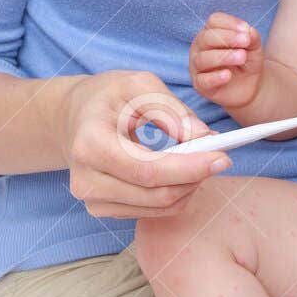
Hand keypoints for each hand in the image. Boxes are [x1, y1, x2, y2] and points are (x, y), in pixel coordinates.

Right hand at [58, 70, 229, 220]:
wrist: (75, 119)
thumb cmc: (107, 97)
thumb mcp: (137, 85)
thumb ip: (171, 109)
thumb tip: (203, 137)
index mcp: (89, 144)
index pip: (147, 170)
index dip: (188, 168)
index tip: (221, 157)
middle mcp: (86, 180)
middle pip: (155, 194)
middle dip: (195, 177)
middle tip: (220, 156)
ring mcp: (92, 200)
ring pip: (158, 207)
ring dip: (188, 186)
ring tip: (199, 159)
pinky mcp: (103, 210)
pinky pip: (152, 211)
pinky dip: (175, 193)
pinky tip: (180, 171)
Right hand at [190, 12, 264, 109]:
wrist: (249, 86)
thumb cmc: (247, 62)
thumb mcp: (254, 48)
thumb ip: (252, 38)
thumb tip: (249, 31)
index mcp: (211, 32)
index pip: (214, 21)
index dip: (230, 23)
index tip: (246, 30)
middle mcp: (200, 47)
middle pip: (207, 37)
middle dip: (227, 38)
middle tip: (246, 41)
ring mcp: (197, 66)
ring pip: (204, 58)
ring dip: (224, 56)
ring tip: (242, 57)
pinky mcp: (200, 84)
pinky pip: (203, 80)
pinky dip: (215, 77)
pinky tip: (228, 75)